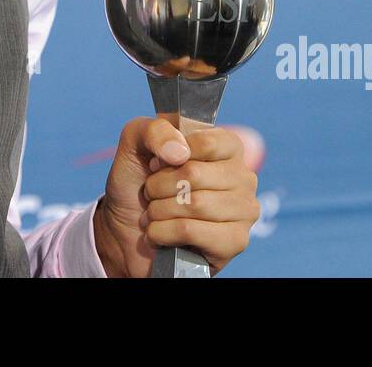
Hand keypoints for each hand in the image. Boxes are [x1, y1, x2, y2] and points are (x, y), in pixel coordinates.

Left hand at [93, 117, 259, 277]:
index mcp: (227, 146)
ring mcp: (245, 210)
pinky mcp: (236, 242)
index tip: (156, 164)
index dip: (170, 154)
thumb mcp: (136, 142)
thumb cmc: (138, 182)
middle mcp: (243, 175)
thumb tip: (179, 152)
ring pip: (194, 205)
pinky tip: (158, 234)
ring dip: (158, 210)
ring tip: (153, 214)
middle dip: (159, 186)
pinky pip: (192, 231)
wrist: (127, 230)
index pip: (206, 142)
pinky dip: (163, 232)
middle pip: (195, 174)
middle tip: (150, 193)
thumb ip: (154, 131)